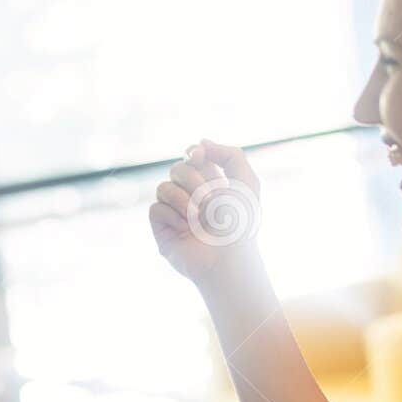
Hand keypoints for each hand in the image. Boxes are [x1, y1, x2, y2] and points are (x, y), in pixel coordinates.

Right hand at [149, 139, 264, 288]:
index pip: (193, 157)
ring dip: (184, 200)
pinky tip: (186, 230)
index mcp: (212, 184)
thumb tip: (199, 144)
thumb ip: (230, 154)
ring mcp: (175, 212)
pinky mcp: (162, 228)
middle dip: (193, 180)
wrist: (227, 257)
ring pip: (163, 187)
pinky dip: (172, 216)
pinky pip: (155, 208)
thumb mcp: (246, 182)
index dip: (192, 152)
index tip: (198, 155)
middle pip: (177, 168)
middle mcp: (191, 196)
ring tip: (199, 219)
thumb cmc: (240, 224)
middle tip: (210, 200)